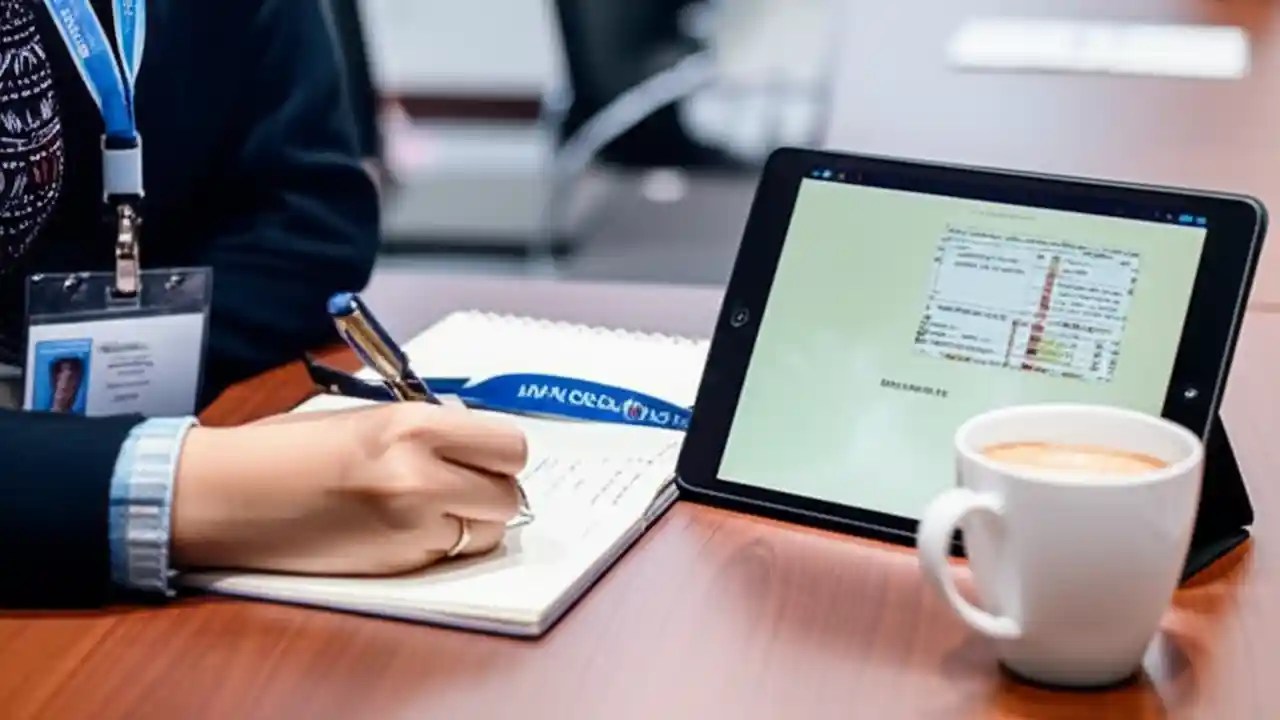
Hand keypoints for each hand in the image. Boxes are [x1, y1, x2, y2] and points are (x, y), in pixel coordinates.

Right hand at [171, 403, 527, 575]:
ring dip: (471, 523)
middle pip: (509, 496)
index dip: (500, 453)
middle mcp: (421, 478)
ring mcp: (411, 529)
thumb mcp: (369, 417)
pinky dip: (439, 546)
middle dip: (492, 489)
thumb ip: (430, 428)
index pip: (510, 446)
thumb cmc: (287, 449)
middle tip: (463, 481)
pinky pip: (449, 557)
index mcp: (414, 428)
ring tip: (429, 507)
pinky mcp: (396, 568)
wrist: (228, 496)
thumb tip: (476, 442)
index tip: (486, 454)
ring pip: (486, 534)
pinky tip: (403, 528)